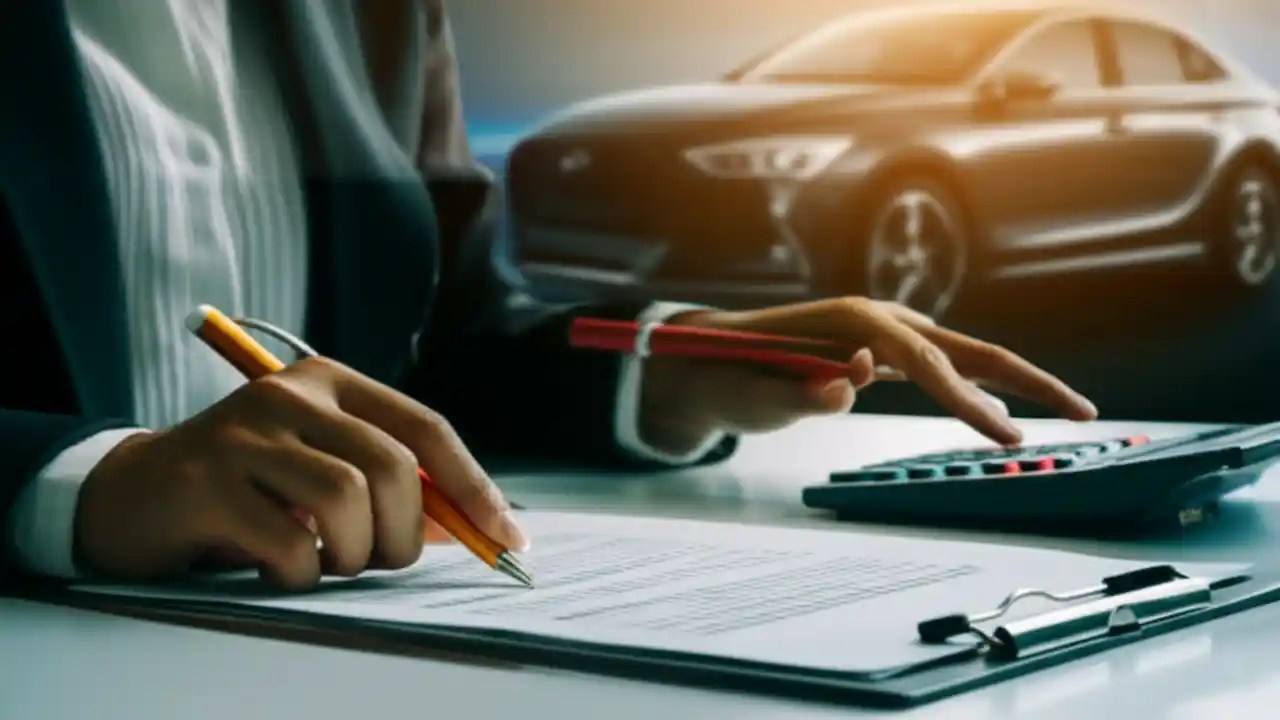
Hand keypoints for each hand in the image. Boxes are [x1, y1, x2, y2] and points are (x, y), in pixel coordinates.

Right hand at [75, 357, 526, 589]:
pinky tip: (280, 568)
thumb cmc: (248, 487)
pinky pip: (290, 544)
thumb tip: (471, 525)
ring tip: (323, 562)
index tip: (506, 536)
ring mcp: (244, 433)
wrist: (131, 494)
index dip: (473, 486)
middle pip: (392, 467)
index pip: (425, 428)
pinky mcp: (206, 481)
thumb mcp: (320, 469)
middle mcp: (290, 394)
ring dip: (351, 554)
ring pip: (346, 499)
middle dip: (405, 533)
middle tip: (379, 560)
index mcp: (330, 383)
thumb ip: (390, 486)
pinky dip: (301, 575)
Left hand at [638, 298, 1096, 454]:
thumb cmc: (730, 375)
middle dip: (1026, 379)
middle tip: (1082, 411)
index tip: (1005, 433)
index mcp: (852, 321)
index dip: (967, 398)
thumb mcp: (753, 391)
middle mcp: (877, 319)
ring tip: (1068, 408)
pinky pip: (944, 368)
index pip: (925, 359)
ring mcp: (884, 333)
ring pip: (963, 355)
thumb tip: (854, 381)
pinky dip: (982, 385)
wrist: (711, 358)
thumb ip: (800, 389)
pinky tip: (1008, 404)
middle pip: (965, 347)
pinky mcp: (883, 353)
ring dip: (1015, 381)